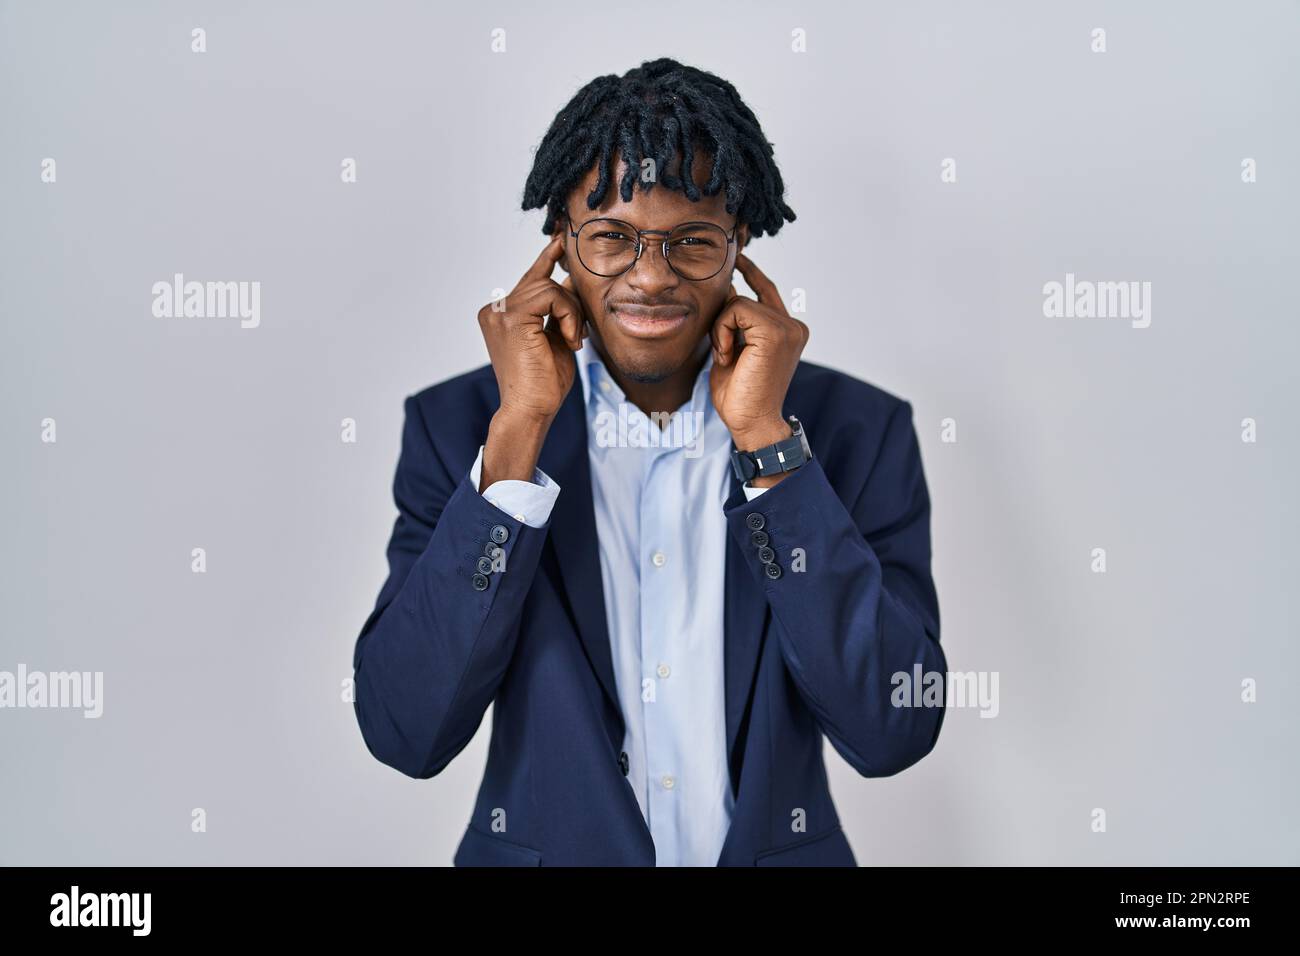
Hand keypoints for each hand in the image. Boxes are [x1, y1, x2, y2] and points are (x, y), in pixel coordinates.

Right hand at [477, 237, 585, 486]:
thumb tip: (572, 278)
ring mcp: (499, 311)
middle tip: (576, 332)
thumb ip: (560, 308)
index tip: (563, 237)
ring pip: (548, 286)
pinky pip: (551, 295)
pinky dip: (568, 315)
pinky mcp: (509, 316)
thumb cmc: (544, 382)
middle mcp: (495, 309)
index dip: (549, 256)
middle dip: (569, 303)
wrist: (532, 409)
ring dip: (571, 313)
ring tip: (572, 340)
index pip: (531, 278)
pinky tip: (570, 340)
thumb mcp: (557, 335)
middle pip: (542, 280)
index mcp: (501, 314)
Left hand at [709, 253, 808, 460]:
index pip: (766, 291)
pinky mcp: (777, 331)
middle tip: (724, 353)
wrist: (751, 423)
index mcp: (787, 330)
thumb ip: (732, 321)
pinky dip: (723, 331)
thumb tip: (726, 288)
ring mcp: (788, 327)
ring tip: (726, 356)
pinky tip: (728, 354)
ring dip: (721, 329)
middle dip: (723, 322)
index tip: (738, 256)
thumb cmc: (740, 395)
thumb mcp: (732, 348)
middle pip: (746, 297)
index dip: (751, 272)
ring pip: (739, 302)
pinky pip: (737, 309)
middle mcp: (793, 326)